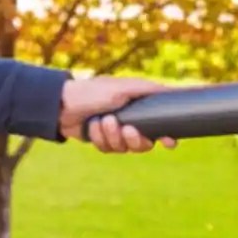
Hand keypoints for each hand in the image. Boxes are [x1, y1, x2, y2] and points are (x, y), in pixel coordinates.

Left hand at [59, 77, 177, 152]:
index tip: (169, 143)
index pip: (160, 126)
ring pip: (125, 149)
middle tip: (126, 128)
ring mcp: (115, 132)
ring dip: (112, 136)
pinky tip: (92, 127)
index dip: (167, 137)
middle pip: (144, 143)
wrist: (62, 105)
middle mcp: (130, 120)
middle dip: (134, 139)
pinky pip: (108, 149)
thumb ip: (150, 90)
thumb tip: (175, 90)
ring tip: (102, 120)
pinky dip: (100, 139)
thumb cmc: (94, 92)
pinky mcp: (102, 140)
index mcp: (139, 107)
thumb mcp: (124, 88)